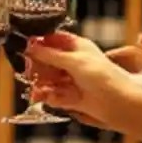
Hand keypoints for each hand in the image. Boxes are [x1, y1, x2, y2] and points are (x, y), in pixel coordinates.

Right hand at [26, 33, 141, 142]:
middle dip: (37, 65)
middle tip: (27, 69)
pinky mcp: (69, 97)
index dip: (40, 41)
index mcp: (78, 47)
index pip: (54, 39)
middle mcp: (73, 62)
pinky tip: (41, 96)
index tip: (25, 44)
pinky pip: (52, 94)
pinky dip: (46, 95)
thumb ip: (50, 55)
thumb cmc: (102, 77)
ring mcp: (71, 80)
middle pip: (47, 60)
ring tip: (34, 86)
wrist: (116, 103)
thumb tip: (30, 47)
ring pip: (47, 78)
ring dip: (39, 82)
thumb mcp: (74, 61)